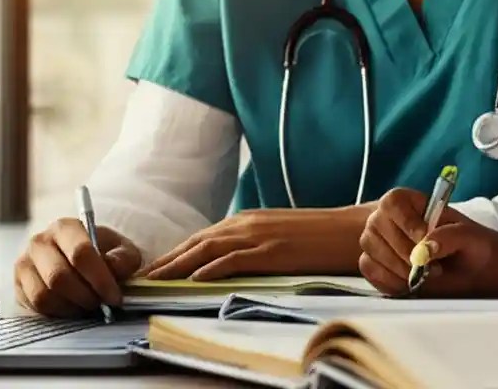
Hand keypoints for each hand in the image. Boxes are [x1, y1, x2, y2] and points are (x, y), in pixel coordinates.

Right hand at [14, 219, 140, 317]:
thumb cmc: (104, 254)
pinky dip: (58, 313)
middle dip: (85, 296)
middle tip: (101, 304)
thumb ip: (123, 258)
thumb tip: (112, 266)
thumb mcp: (122, 251)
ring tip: (88, 306)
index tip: (114, 297)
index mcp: (66, 227)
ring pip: (44, 295)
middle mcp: (40, 242)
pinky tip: (72, 308)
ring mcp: (24, 264)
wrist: (82, 262)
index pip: (80, 253)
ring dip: (71, 307)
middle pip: (58, 276)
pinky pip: (35, 307)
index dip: (100, 279)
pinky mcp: (18, 286)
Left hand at [140, 209, 358, 280]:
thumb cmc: (322, 234)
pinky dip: (212, 268)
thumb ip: (256, 240)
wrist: (353, 229)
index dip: (177, 251)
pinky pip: (235, 260)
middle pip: (198, 241)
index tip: (156, 266)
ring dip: (179, 264)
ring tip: (157, 279)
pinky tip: (194, 278)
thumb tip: (235, 256)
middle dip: (169, 259)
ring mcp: (261, 236)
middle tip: (144, 275)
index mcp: (250, 219)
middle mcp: (249, 223)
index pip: (204, 235)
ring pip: (209, 249)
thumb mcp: (282, 232)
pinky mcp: (274, 251)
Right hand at [359, 188, 497, 296]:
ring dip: (400, 270)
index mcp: (409, 201)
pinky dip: (390, 282)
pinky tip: (410, 284)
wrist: (471, 270)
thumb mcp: (469, 236)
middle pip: (377, 229)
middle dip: (406, 254)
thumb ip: (449, 236)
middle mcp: (387, 217)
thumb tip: (425, 248)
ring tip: (425, 275)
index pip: (393, 204)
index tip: (424, 240)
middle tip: (433, 266)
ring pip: (371, 252)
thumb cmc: (470, 245)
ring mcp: (377, 240)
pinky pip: (369, 271)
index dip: (406, 223)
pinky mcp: (374, 263)